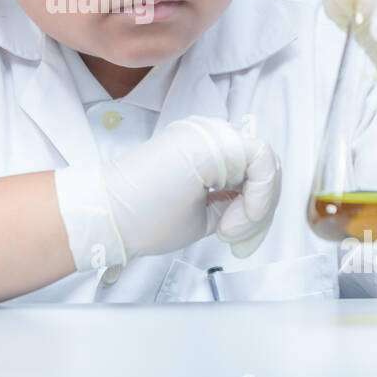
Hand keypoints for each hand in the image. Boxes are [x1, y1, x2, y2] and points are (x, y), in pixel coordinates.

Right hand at [54, 115, 281, 273]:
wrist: (110, 214)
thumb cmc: (143, 218)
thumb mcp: (203, 215)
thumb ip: (230, 203)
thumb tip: (256, 208)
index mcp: (206, 152)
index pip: (252, 175)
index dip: (256, 212)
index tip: (239, 242)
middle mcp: (211, 136)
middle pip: (263, 170)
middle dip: (261, 212)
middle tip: (237, 238)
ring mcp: (212, 134)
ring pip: (266, 166)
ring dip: (258, 206)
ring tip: (229, 230)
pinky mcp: (213, 139)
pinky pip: (261, 160)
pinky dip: (259, 195)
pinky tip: (236, 218)